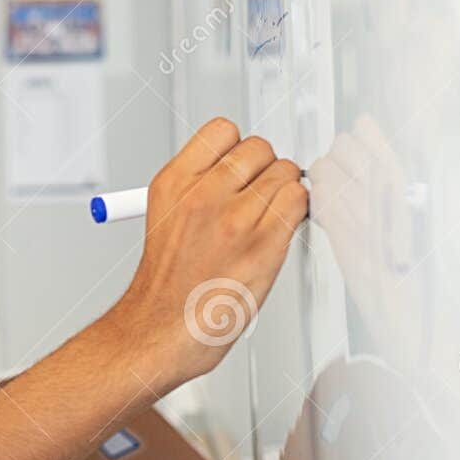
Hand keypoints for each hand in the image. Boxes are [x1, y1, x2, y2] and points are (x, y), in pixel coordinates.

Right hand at [105, 117, 307, 392]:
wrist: (160, 330)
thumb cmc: (166, 284)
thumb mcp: (165, 217)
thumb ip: (199, 186)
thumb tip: (242, 169)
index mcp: (173, 183)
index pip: (222, 130)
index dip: (237, 147)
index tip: (240, 165)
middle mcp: (202, 194)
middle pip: (259, 147)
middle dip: (265, 168)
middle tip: (260, 193)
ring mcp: (234, 219)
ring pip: (286, 172)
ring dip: (285, 190)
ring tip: (271, 215)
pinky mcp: (263, 245)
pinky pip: (299, 201)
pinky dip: (298, 209)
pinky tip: (282, 226)